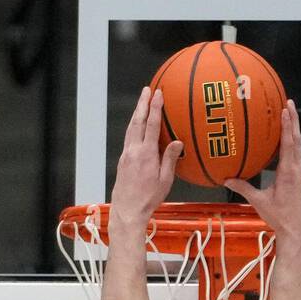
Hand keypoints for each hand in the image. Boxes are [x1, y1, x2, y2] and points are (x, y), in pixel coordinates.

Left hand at [109, 88, 182, 233]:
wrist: (127, 210)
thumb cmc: (148, 199)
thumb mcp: (165, 181)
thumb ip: (169, 160)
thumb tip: (177, 143)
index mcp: (146, 154)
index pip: (151, 125)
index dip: (155, 107)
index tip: (158, 93)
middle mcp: (134, 151)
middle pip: (138, 121)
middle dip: (143, 103)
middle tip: (147, 89)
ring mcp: (126, 154)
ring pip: (131, 128)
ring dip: (137, 112)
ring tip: (142, 101)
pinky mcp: (123, 159)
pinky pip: (129, 137)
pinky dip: (134, 125)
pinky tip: (137, 124)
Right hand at [225, 101, 300, 249]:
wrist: (297, 231)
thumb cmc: (280, 218)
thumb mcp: (259, 202)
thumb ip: (244, 189)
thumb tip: (227, 179)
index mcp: (288, 172)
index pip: (288, 143)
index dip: (287, 125)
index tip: (285, 109)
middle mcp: (297, 170)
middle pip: (296, 139)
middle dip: (293, 120)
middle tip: (289, 103)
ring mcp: (300, 174)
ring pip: (298, 146)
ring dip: (294, 129)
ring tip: (289, 115)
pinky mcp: (300, 179)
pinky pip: (296, 155)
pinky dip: (292, 143)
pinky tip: (287, 139)